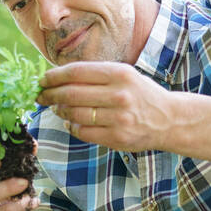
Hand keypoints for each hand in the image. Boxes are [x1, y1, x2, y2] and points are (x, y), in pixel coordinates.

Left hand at [36, 61, 174, 151]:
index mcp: (119, 73)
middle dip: (50, 95)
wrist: (169, 119)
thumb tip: (57, 77)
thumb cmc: (140, 94)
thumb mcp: (124, 75)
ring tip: (56, 108)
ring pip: (74, 114)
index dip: (54, 76)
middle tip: (41, 96)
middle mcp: (119, 95)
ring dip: (60, 111)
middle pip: (71, 94)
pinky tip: (70, 122)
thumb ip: (95, 75)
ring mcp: (118, 118)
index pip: (76, 72)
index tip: (42, 80)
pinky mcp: (117, 138)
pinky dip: (71, 127)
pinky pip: (83, 132)